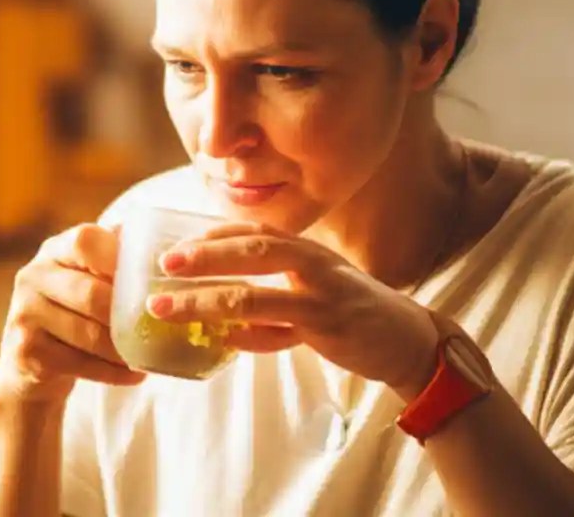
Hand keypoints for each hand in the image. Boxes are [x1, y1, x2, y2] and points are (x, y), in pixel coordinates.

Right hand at [0, 224, 145, 405]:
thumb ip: (119, 258)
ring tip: (149, 355)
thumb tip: (173, 251)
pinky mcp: (25, 351)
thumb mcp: (90, 276)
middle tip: (159, 327)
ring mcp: (24, 314)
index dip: (120, 260)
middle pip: (90, 294)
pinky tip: (133, 374)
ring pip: (87, 334)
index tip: (149, 282)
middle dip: (128, 315)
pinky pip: (79, 364)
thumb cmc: (76, 309)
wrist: (31, 358)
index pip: (86, 242)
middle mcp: (33, 276)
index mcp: (55, 250)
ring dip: (124, 349)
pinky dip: (112, 372)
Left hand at [148, 222, 440, 400]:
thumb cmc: (351, 309)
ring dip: (204, 301)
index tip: (175, 242)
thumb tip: (219, 286)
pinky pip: (278, 331)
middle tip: (165, 263)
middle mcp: (313, 262)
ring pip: (253, 295)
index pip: (253, 231)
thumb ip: (274, 280)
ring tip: (166, 309)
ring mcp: (321, 294)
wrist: (408, 338)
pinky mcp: (329, 327)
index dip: (212, 234)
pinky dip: (246, 336)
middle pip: (251, 249)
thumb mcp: (313, 283)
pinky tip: (222, 341)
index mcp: (306, 248)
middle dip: (203, 255)